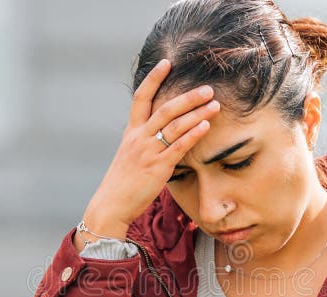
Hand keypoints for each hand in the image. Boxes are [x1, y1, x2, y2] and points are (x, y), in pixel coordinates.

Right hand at [85, 58, 221, 227]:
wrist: (111, 204)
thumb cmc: (123, 183)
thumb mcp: (129, 156)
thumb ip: (144, 142)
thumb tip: (161, 134)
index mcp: (131, 132)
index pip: (141, 97)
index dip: (154, 78)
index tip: (167, 62)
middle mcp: (139, 137)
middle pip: (165, 108)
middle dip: (188, 97)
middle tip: (207, 88)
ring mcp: (148, 151)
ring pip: (175, 125)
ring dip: (197, 113)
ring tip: (215, 104)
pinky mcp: (158, 167)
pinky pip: (178, 147)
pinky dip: (193, 135)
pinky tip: (206, 126)